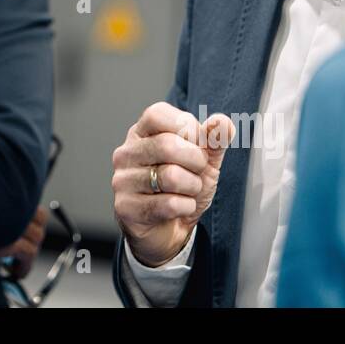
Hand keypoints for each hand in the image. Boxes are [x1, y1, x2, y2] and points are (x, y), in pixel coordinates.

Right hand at [0, 204, 48, 278]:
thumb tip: (10, 218)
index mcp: (5, 192)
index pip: (32, 202)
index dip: (31, 219)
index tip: (23, 231)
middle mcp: (12, 204)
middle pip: (40, 218)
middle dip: (35, 234)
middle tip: (23, 247)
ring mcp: (12, 222)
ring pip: (36, 238)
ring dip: (30, 252)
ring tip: (18, 262)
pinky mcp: (8, 241)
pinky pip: (28, 253)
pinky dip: (25, 265)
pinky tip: (16, 270)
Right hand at [112, 102, 233, 267]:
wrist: (169, 229)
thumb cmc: (182, 187)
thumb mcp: (203, 160)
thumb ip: (214, 139)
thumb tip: (222, 122)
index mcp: (141, 132)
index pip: (156, 114)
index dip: (187, 128)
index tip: (197, 144)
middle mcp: (126, 153)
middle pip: (167, 145)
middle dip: (196, 162)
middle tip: (197, 172)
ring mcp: (122, 180)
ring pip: (170, 176)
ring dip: (192, 187)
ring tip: (188, 191)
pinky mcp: (125, 208)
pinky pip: (168, 204)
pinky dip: (186, 207)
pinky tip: (180, 208)